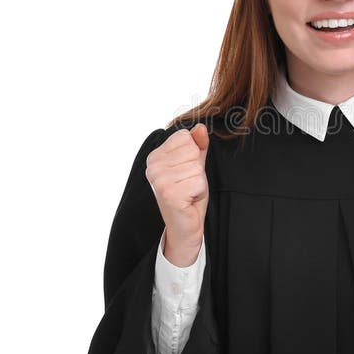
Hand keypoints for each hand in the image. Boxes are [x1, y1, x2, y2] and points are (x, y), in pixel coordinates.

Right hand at [145, 124, 209, 258]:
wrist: (184, 226)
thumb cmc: (188, 194)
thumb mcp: (195, 166)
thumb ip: (197, 145)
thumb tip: (200, 127)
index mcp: (155, 157)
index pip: (185, 137)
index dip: (193, 155)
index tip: (185, 172)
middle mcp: (153, 167)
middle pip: (192, 151)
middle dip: (197, 169)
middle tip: (188, 184)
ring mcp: (159, 180)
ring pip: (196, 167)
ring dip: (198, 181)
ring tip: (189, 192)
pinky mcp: (168, 194)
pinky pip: (198, 181)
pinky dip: (199, 192)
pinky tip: (189, 200)